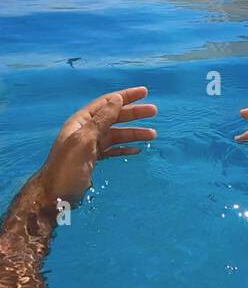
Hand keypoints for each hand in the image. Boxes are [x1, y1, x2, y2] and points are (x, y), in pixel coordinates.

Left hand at [38, 87, 156, 205]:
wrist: (54, 195)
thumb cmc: (67, 168)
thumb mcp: (84, 141)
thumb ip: (101, 120)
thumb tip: (117, 99)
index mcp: (81, 122)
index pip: (107, 103)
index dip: (125, 96)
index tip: (144, 92)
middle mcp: (86, 131)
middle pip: (114, 117)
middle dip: (133, 113)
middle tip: (154, 111)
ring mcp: (90, 146)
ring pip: (116, 134)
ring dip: (133, 133)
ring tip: (152, 134)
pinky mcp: (93, 159)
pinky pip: (113, 149)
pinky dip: (125, 147)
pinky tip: (137, 149)